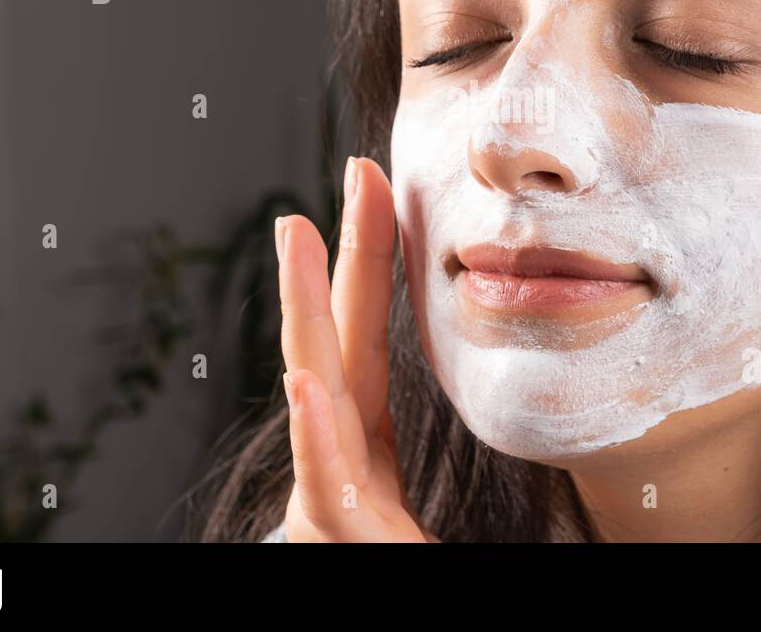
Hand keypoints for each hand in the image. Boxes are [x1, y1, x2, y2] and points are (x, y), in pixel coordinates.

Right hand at [275, 156, 436, 541]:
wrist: (385, 615)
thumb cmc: (392, 565)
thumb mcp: (413, 511)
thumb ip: (414, 461)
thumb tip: (463, 386)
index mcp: (366, 450)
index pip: (367, 341)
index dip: (371, 265)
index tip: (380, 192)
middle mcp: (339, 464)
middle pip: (339, 344)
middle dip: (340, 257)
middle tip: (352, 173)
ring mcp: (332, 502)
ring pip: (318, 398)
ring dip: (307, 314)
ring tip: (297, 234)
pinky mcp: (344, 541)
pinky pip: (329, 490)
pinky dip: (314, 437)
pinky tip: (304, 382)